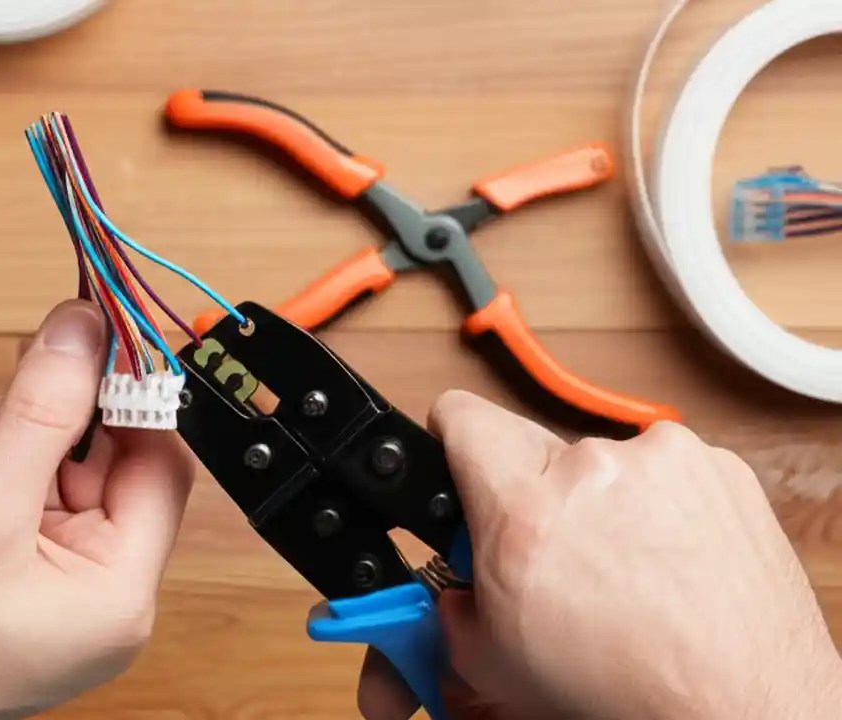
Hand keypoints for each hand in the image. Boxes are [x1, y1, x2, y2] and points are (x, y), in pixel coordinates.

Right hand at [0, 300, 191, 719]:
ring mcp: (26, 561)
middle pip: (75, 445)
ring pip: (13, 449)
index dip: (121, 395)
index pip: (155, 458)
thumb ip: (39, 412)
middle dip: (5, 432)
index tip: (84, 340)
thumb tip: (86, 331)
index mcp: (114, 587)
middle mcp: (81, 576)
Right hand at [358, 391, 840, 719]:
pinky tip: (666, 565)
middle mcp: (594, 468)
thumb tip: (413, 603)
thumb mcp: (493, 663)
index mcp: (524, 509)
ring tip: (621, 574)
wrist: (745, 707)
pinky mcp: (719, 471)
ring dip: (599, 507)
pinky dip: (659, 510)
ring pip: (602, 465)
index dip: (450, 443)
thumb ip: (441, 610)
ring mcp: (664, 462)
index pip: (457, 416)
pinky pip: (664, 473)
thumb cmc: (632, 692)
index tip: (456, 462)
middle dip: (529, 501)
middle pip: (533, 454)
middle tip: (547, 561)